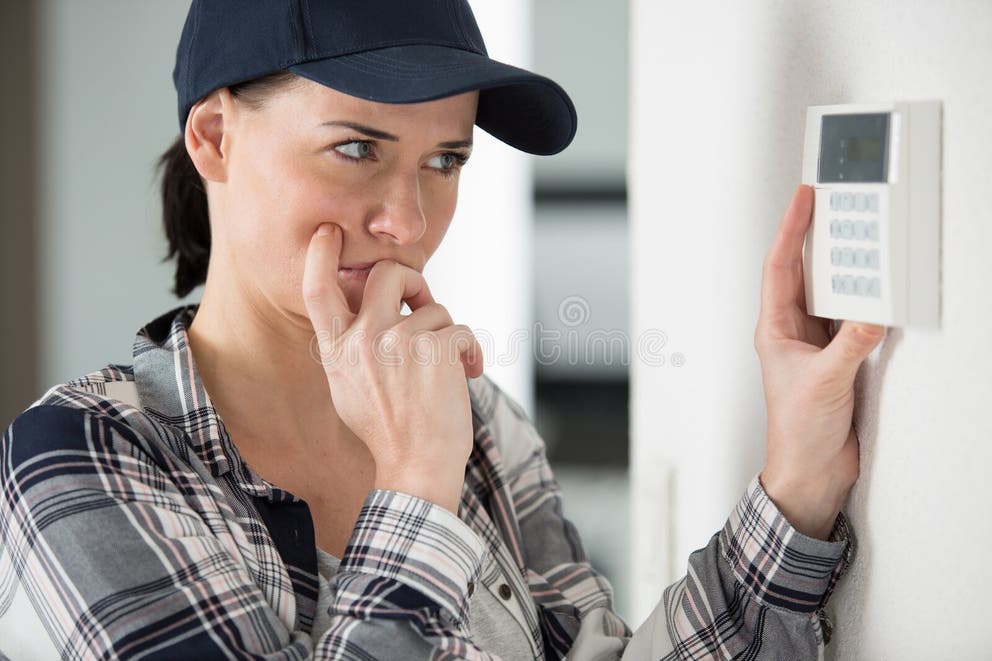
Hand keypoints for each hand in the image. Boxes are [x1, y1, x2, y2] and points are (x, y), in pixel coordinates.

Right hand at [302, 223, 484, 511]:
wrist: (416, 466)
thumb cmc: (387, 430)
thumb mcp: (349, 386)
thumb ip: (352, 345)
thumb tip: (367, 309)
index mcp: (337, 349)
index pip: (317, 290)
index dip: (320, 254)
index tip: (328, 233)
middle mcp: (362, 339)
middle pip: (387, 272)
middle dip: (413, 279)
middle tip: (424, 302)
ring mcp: (398, 341)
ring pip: (434, 308)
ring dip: (447, 336)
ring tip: (446, 370)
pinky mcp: (435, 348)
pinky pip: (460, 329)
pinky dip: (470, 351)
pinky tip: (468, 372)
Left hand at [754, 185, 884, 539]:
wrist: (809, 471)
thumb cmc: (796, 432)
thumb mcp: (825, 382)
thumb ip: (850, 347)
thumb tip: (872, 313)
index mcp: (774, 329)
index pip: (780, 267)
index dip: (790, 230)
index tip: (803, 199)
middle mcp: (793, 331)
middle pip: (805, 272)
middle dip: (817, 237)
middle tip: (835, 203)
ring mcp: (817, 343)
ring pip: (831, 292)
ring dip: (845, 267)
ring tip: (860, 234)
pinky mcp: (839, 358)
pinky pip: (853, 317)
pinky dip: (866, 300)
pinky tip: (880, 287)